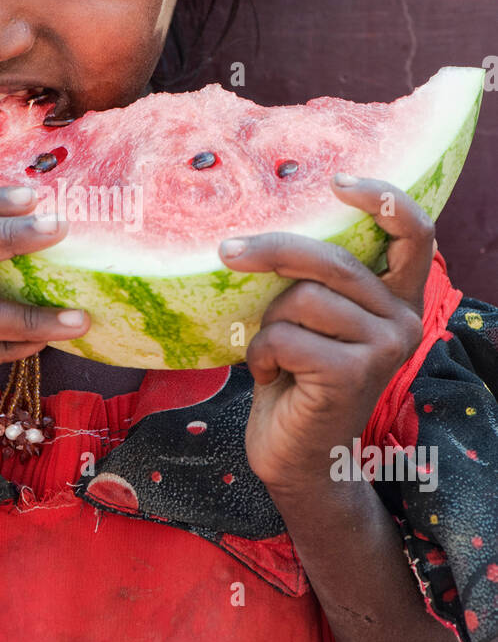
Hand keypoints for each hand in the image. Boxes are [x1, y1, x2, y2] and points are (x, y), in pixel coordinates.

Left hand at [218, 175, 434, 493]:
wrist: (297, 460)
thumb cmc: (294, 382)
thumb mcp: (310, 322)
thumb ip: (312, 280)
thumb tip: (261, 225)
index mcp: (397, 301)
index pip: (414, 234)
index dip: (384, 198)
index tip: (338, 181)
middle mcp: (403, 321)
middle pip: (332, 259)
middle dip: (272, 251)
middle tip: (228, 251)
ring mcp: (384, 348)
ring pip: (301, 298)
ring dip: (267, 323)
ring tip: (272, 354)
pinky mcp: (354, 374)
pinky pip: (285, 335)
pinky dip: (261, 353)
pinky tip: (270, 376)